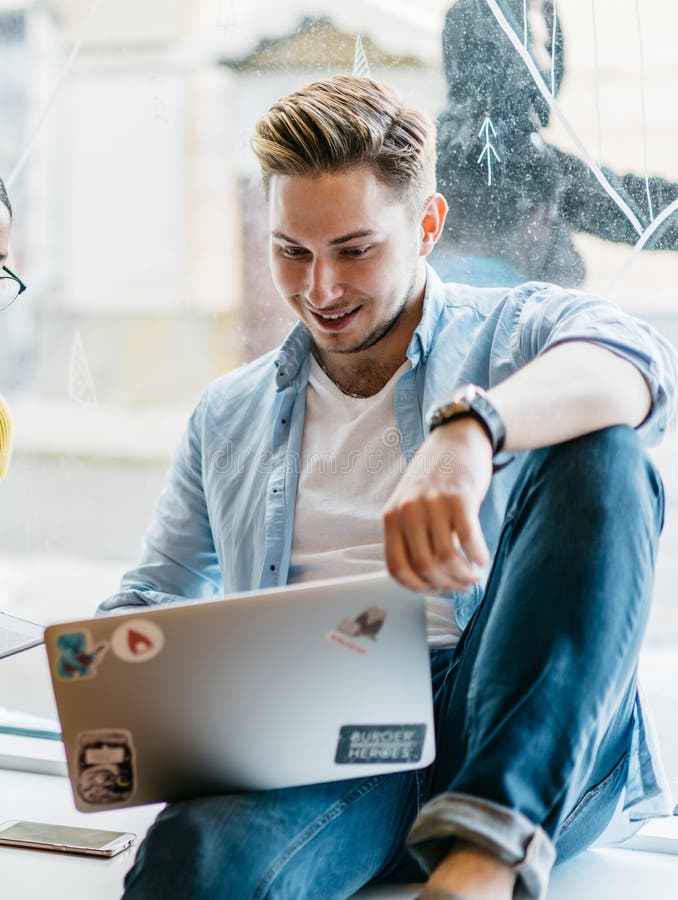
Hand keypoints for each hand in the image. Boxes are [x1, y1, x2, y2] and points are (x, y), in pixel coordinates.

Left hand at [384, 418, 492, 592]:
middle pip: (425, 567)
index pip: (397, 568)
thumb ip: (410, 534)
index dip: (417, 587)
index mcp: (391, 516)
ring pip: (447, 558)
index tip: (434, 589)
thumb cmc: (435, 476)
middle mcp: (408, 511)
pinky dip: (478, 557)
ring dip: (464, 575)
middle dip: (446, 585)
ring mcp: (433, 503)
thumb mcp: (409, 502)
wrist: (457, 438)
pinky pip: (469, 540)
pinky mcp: (460, 497)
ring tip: (474, 575)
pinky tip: (483, 558)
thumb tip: (427, 579)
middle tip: (462, 586)